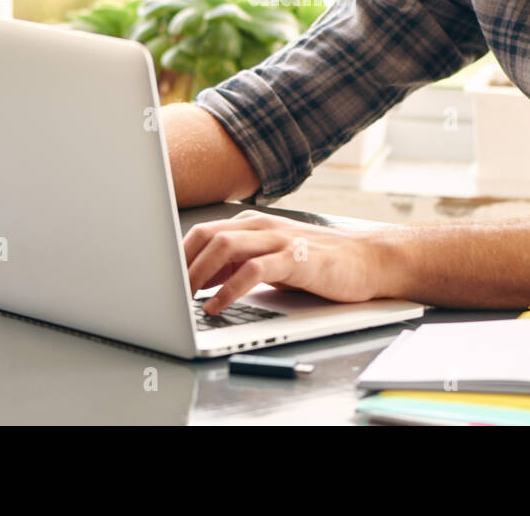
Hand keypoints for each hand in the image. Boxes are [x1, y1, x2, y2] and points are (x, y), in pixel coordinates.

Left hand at [183, 210, 386, 314]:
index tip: (160, 277)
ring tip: (183, 297)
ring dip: (199, 273)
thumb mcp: (271, 260)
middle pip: (207, 234)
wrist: (369, 260)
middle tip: (165, 288)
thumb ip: (237, 264)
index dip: (178, 254)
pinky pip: (253, 270)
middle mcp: (263, 227)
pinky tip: (217, 305)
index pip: (203, 231)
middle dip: (182, 262)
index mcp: (254, 224)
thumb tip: (198, 279)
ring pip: (226, 246)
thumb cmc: (320, 262)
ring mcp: (279, 240)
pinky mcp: (295, 260)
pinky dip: (229, 289)